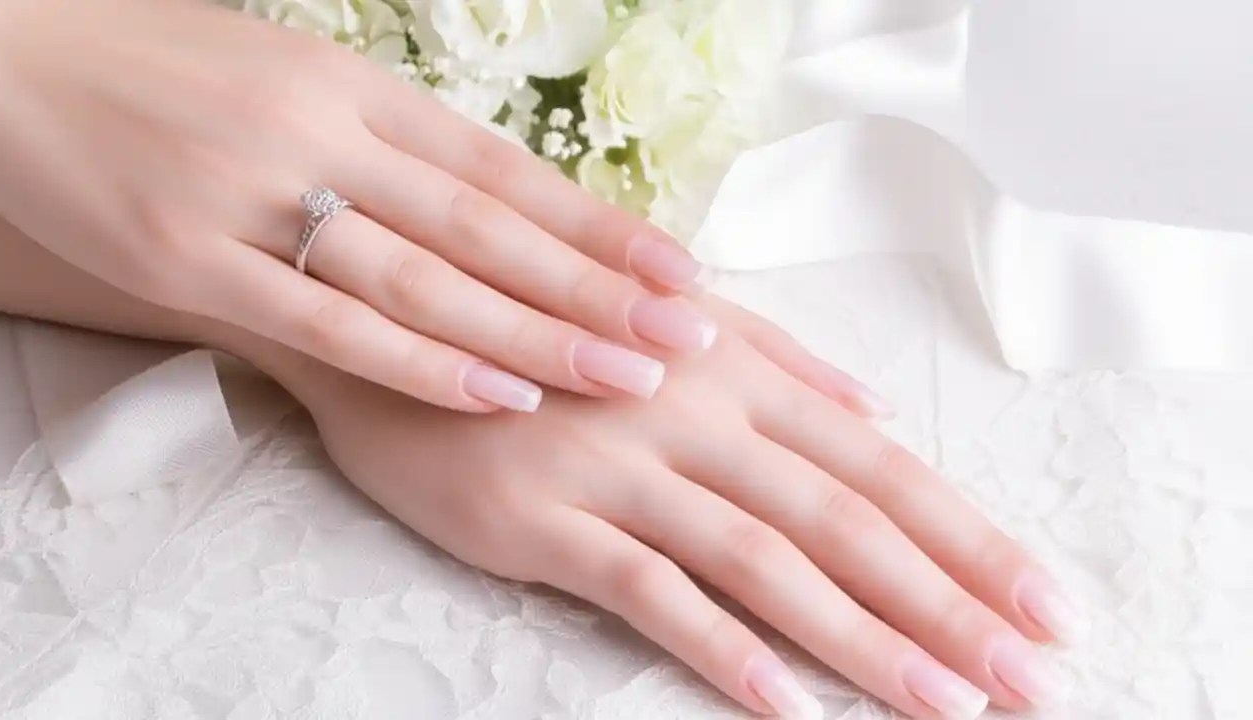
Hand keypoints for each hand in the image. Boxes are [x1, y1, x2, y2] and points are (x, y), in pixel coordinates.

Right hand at [0, 0, 715, 412]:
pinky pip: (325, 320)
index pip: (504, 168)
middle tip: (687, 334)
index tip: (679, 269)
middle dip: (597, 286)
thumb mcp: (286, 71)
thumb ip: (383, 133)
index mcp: (351, 85)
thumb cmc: (156, 62)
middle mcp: (320, 135)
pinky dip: (416, 362)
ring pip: (425, 278)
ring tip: (624, 374)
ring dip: (533, 332)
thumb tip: (487, 190)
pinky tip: (495, 394)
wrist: (2, 50)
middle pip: (488, 227)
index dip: (598, 222)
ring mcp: (254, 197)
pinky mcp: (189, 258)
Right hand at [279, 299, 1078, 719]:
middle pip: (842, 518)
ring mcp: (620, 466)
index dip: (967, 537)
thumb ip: (778, 361)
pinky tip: (783, 705)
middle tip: (1031, 680)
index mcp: (735, 369)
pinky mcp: (547, 518)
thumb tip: (877, 410)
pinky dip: (719, 647)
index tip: (1042, 604)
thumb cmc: (548, 339)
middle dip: (947, 603)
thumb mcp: (668, 327)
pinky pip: (648, 591)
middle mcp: (694, 412)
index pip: (876, 466)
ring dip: (861, 636)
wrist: (398, 335)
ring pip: (764, 558)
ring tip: (946, 704)